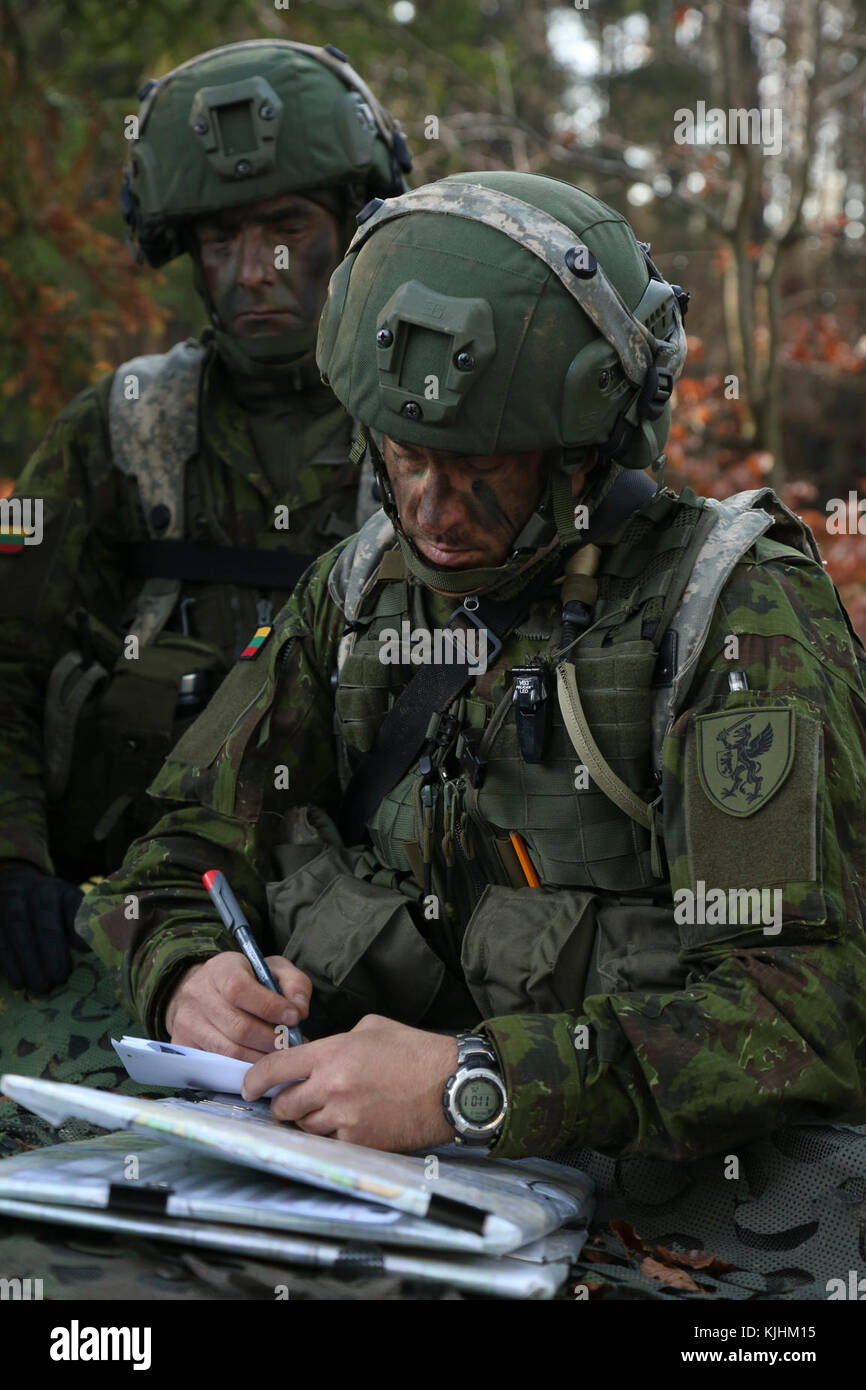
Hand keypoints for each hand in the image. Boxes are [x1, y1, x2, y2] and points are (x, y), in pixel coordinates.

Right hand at [0, 866, 83, 992]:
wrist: (13, 887)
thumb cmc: (49, 908)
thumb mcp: (67, 908)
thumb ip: (78, 928)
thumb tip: (87, 952)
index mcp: (62, 892)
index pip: (73, 905)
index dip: (79, 928)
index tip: (84, 949)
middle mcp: (38, 893)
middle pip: (45, 920)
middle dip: (52, 952)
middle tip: (59, 979)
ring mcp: (12, 902)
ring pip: (18, 929)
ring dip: (28, 961)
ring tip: (39, 986)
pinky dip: (8, 963)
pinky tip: (17, 982)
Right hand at [165, 951, 311, 1062]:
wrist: (207, 991)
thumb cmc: (248, 980)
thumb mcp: (274, 970)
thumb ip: (295, 984)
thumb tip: (298, 1011)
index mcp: (221, 968)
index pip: (240, 989)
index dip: (270, 1007)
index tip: (294, 1017)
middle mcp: (197, 993)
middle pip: (238, 1027)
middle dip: (271, 1040)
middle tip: (291, 1044)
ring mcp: (187, 1020)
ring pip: (229, 1050)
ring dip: (261, 1058)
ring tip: (279, 1055)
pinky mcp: (183, 1044)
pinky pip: (217, 1064)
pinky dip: (244, 1068)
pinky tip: (259, 1062)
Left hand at [242, 1014, 458, 1151]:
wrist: (449, 1085)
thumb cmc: (414, 1051)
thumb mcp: (371, 1028)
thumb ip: (336, 1042)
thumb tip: (317, 1057)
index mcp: (332, 1054)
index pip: (275, 1068)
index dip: (254, 1080)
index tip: (247, 1088)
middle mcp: (332, 1088)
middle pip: (284, 1106)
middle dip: (283, 1105)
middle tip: (291, 1102)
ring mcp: (345, 1119)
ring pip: (306, 1128)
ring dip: (309, 1122)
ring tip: (329, 1111)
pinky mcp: (360, 1143)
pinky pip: (330, 1144)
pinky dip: (334, 1136)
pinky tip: (351, 1124)